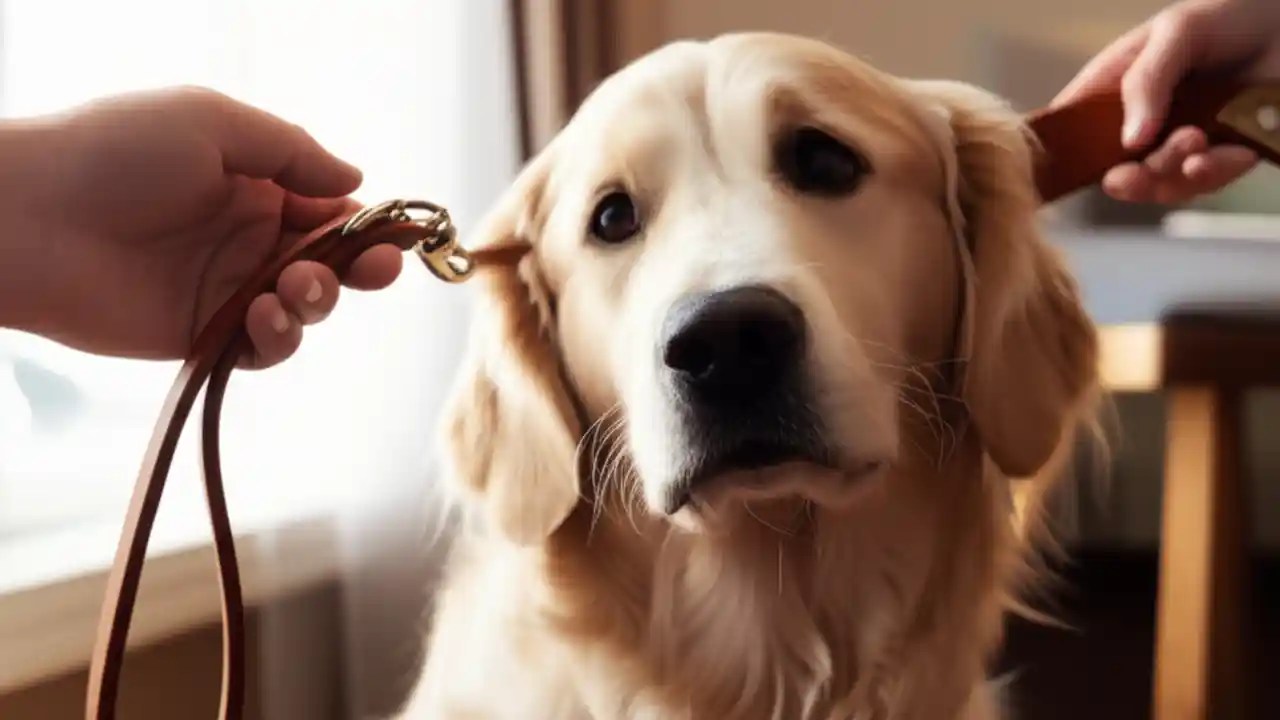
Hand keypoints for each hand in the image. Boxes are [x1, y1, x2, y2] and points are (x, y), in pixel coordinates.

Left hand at [0, 86, 403, 367]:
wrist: (29, 218)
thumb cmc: (114, 152)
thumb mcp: (212, 122)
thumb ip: (292, 151)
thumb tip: (355, 181)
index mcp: (254, 184)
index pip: (331, 209)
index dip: (366, 225)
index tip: (391, 236)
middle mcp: (247, 238)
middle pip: (331, 263)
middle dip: (360, 269)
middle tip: (375, 271)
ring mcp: (226, 289)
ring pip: (305, 308)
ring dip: (317, 301)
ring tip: (291, 290)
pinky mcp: (204, 336)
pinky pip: (264, 348)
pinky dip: (279, 337)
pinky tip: (263, 316)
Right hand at [1053, 0, 1279, 202]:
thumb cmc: (1229, 14)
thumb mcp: (1177, 33)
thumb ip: (1147, 83)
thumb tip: (1130, 143)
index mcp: (1115, 86)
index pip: (1072, 125)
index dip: (1061, 150)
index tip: (1062, 170)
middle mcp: (1142, 120)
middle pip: (1116, 169)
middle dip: (1129, 177)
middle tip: (1136, 172)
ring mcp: (1180, 141)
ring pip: (1160, 184)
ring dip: (1173, 173)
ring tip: (1195, 142)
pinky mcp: (1220, 154)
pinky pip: (1207, 182)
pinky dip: (1215, 173)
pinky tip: (1227, 153)